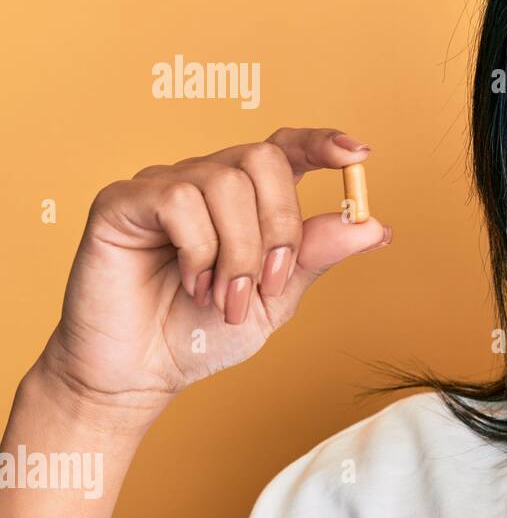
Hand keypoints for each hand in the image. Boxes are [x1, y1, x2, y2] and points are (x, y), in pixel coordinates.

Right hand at [36, 127, 391, 426]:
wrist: (142, 374)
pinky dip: (198, 249)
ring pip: (225, 184)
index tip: (358, 154)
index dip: (322, 143)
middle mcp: (206, 181)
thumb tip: (373, 225)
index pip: (286, 148)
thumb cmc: (203, 333)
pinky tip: (190, 282)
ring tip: (222, 297)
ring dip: (238, 252)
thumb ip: (316, 255)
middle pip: (263, 158)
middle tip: (267, 282)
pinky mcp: (122, 200)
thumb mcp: (276, 297)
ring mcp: (162, 185)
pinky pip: (178, 200)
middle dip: (279, 226)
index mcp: (248, 199)